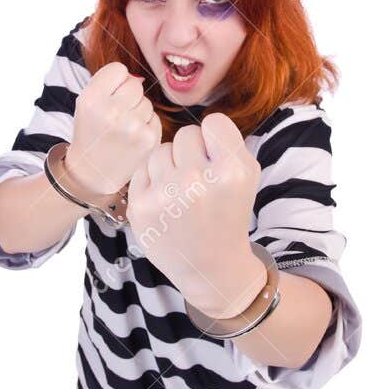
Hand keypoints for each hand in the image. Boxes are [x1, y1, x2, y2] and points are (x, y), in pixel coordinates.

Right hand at [65, 62, 160, 193]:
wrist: (93, 171)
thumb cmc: (91, 131)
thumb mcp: (87, 104)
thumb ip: (109, 83)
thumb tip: (139, 78)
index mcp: (91, 99)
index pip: (119, 69)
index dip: (115, 81)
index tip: (107, 96)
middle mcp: (112, 112)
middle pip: (135, 84)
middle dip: (127, 96)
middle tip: (115, 115)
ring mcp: (133, 127)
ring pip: (147, 101)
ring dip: (137, 111)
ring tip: (122, 128)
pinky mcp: (149, 138)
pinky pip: (154, 117)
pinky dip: (146, 124)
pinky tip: (131, 137)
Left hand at [124, 113, 263, 315]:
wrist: (210, 265)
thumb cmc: (229, 214)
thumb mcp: (248, 178)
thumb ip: (230, 144)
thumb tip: (203, 123)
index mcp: (231, 172)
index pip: (214, 123)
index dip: (215, 138)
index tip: (216, 157)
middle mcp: (198, 181)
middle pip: (186, 134)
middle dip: (192, 151)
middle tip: (199, 177)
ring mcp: (166, 194)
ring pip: (161, 149)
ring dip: (170, 164)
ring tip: (182, 188)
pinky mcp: (141, 206)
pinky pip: (142, 168)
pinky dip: (153, 179)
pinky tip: (166, 198)